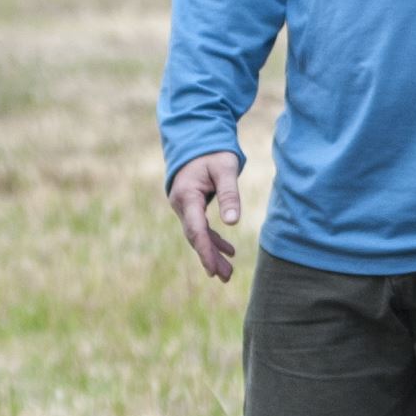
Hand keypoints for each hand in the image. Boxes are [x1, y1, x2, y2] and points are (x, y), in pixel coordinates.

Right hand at [167, 152, 244, 284]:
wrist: (196, 138)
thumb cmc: (213, 151)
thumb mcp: (225, 169)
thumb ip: (229, 194)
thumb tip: (233, 223)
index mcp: (188, 195)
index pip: (196, 228)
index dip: (204, 249)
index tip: (213, 268)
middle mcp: (181, 203)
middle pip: (195, 236)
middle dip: (209, 257)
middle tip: (224, 277)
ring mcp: (184, 206)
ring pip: (197, 235)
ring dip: (212, 253)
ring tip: (227, 273)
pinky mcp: (190, 206)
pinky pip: (200, 228)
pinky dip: (213, 240)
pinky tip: (228, 251)